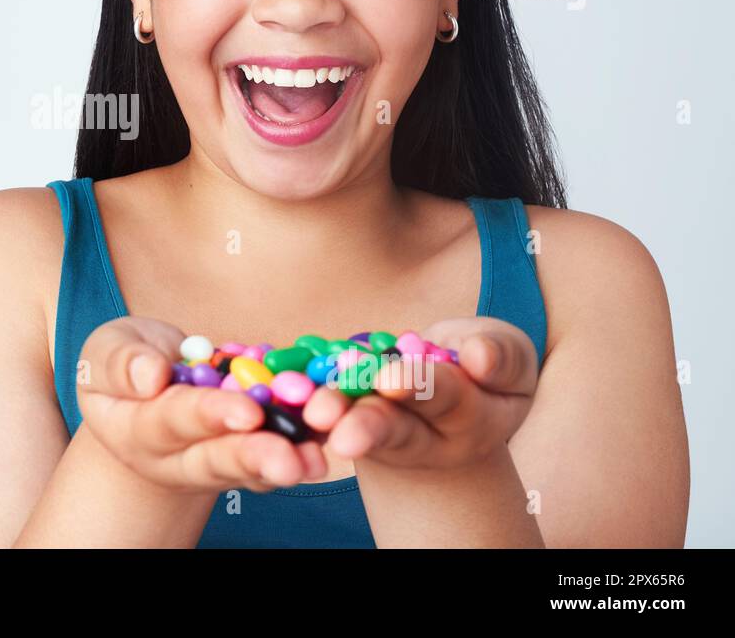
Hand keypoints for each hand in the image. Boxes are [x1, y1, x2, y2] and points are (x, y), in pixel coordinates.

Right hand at [77, 316, 332, 492]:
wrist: (146, 393)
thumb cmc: (123, 367)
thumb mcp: (105, 354)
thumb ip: (121, 363)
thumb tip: (151, 375)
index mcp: (137, 430)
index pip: (173, 421)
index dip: (210, 415)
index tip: (246, 412)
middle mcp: (178, 457)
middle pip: (217, 459)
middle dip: (255, 456)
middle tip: (291, 459)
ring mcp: (216, 460)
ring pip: (251, 467)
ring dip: (289, 460)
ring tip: (318, 458)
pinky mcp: (248, 450)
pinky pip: (278, 452)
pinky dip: (305, 444)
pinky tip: (330, 436)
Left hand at [302, 317, 538, 469]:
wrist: (449, 391)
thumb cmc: (486, 367)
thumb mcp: (507, 357)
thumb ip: (501, 357)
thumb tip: (477, 356)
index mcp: (474, 419)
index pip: (446, 398)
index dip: (417, 386)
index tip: (389, 378)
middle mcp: (429, 438)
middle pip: (395, 429)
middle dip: (365, 423)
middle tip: (332, 421)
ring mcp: (388, 437)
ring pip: (359, 428)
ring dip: (334, 417)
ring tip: (312, 414)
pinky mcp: (351, 425)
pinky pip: (329, 415)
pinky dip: (308, 402)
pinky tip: (286, 393)